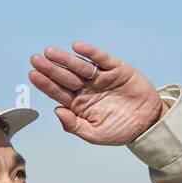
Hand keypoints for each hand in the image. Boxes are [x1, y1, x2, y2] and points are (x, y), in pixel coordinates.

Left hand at [28, 41, 167, 145]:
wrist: (149, 124)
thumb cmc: (121, 130)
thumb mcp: (95, 135)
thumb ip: (75, 126)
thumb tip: (57, 111)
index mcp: (78, 104)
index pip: (58, 92)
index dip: (45, 84)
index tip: (33, 75)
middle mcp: (86, 89)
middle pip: (65, 77)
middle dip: (50, 68)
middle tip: (36, 60)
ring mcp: (100, 78)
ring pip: (80, 66)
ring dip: (65, 59)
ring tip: (50, 53)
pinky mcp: (116, 69)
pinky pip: (101, 59)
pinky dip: (90, 53)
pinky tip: (78, 47)